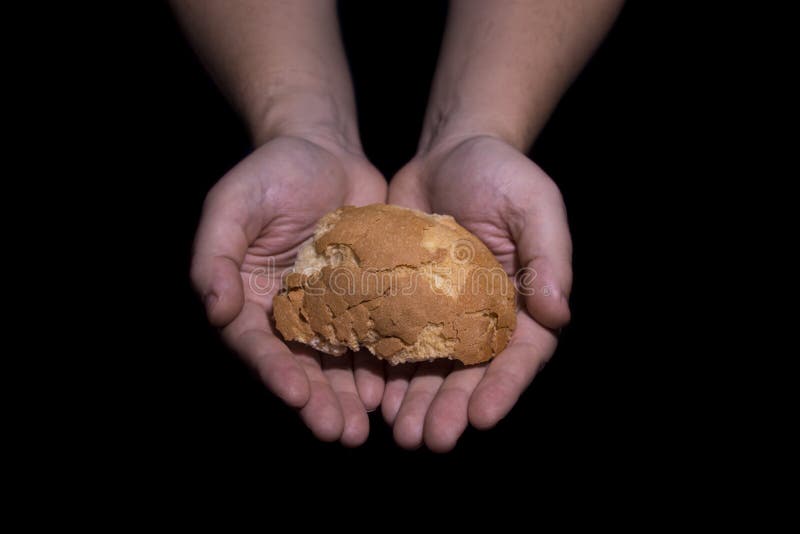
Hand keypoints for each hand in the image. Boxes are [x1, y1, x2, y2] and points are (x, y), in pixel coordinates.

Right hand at [191, 135, 386, 445]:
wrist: (325, 151)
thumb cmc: (271, 173)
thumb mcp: (232, 205)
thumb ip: (214, 254)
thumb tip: (215, 309)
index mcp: (249, 298)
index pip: (258, 346)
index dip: (275, 372)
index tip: (296, 395)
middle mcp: (289, 313)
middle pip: (301, 366)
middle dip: (319, 400)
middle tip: (340, 432)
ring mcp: (330, 309)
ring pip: (338, 362)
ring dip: (350, 397)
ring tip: (365, 427)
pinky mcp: (366, 298)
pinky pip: (373, 336)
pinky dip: (381, 365)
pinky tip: (393, 390)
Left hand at [386, 135, 572, 450]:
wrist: (448, 153)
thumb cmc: (500, 173)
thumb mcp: (534, 204)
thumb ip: (549, 255)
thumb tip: (559, 313)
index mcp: (523, 304)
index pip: (518, 356)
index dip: (502, 388)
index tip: (482, 416)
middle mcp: (481, 318)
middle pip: (469, 374)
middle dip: (450, 407)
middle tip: (430, 439)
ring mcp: (440, 313)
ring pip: (429, 369)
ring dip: (415, 402)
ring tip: (400, 432)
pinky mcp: (403, 301)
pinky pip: (394, 343)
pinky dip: (385, 372)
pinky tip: (373, 397)